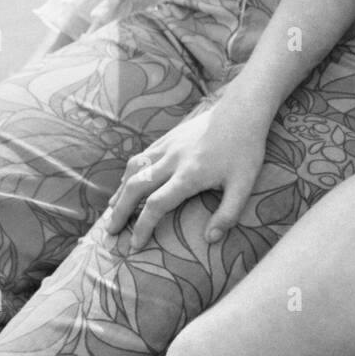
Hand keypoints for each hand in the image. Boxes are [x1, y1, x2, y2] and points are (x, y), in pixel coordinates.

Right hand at [104, 104, 267, 251]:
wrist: (242, 110)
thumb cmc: (246, 150)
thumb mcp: (243, 185)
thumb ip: (228, 214)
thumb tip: (210, 239)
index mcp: (188, 175)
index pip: (156, 205)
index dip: (142, 227)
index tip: (134, 245)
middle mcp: (172, 160)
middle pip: (136, 187)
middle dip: (120, 211)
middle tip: (109, 232)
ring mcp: (168, 146)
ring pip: (135, 168)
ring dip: (120, 190)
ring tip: (112, 209)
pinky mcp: (169, 136)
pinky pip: (142, 155)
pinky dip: (130, 172)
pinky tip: (128, 182)